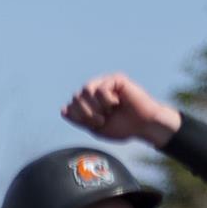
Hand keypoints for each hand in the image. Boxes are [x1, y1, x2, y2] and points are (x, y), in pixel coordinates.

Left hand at [62, 73, 180, 146]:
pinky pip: (101, 88)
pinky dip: (107, 100)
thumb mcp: (96, 128)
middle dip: (86, 113)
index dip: (78, 117)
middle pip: (77, 96)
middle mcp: (96, 90)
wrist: (143, 126)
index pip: (72, 105)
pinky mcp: (116, 79)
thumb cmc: (123, 127)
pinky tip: (117, 103)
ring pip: (86, 90)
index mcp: (90, 102)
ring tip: (108, 113)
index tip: (94, 124)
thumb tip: (63, 110)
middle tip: (101, 120)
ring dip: (96, 107)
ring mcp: (106, 83)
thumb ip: (79, 120)